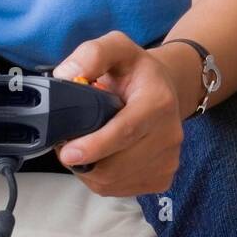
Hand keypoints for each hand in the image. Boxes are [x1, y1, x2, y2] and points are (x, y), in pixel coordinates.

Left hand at [51, 31, 183, 195]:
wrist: (167, 88)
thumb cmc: (136, 71)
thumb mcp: (116, 47)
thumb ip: (91, 55)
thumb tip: (67, 75)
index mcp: (158, 101)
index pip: (126, 131)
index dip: (95, 145)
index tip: (68, 153)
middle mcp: (169, 134)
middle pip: (116, 164)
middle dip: (83, 159)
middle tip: (68, 142)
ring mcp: (169, 159)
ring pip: (114, 181)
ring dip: (89, 170)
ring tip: (85, 147)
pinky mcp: (164, 178)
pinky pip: (120, 189)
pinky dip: (103, 179)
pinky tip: (104, 157)